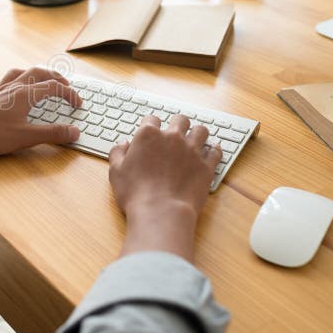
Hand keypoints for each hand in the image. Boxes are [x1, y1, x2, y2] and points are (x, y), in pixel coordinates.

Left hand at [0, 67, 82, 155]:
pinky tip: (19, 87)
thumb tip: (75, 131)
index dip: (70, 94)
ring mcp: (1, 88)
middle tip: (67, 86)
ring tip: (46, 81)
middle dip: (57, 78)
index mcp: (26, 94)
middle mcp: (14, 86)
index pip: (55, 87)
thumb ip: (52, 134)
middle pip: (41, 73)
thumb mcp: (25, 137)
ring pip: (25, 72)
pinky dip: (22, 78)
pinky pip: (11, 78)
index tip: (78, 104)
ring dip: (40, 74)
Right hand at [108, 114, 221, 259]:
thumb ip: (118, 153)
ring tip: (195, 139)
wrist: (161, 212)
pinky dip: (214, 150)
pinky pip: (216, 152)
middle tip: (175, 133)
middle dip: (177, 124)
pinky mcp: (206, 166)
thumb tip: (123, 144)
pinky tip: (212, 150)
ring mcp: (192, 151)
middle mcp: (172, 138)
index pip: (151, 119)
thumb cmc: (136, 193)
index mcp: (148, 136)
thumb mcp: (116, 172)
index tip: (150, 133)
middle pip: (180, 120)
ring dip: (197, 133)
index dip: (150, 126)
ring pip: (201, 131)